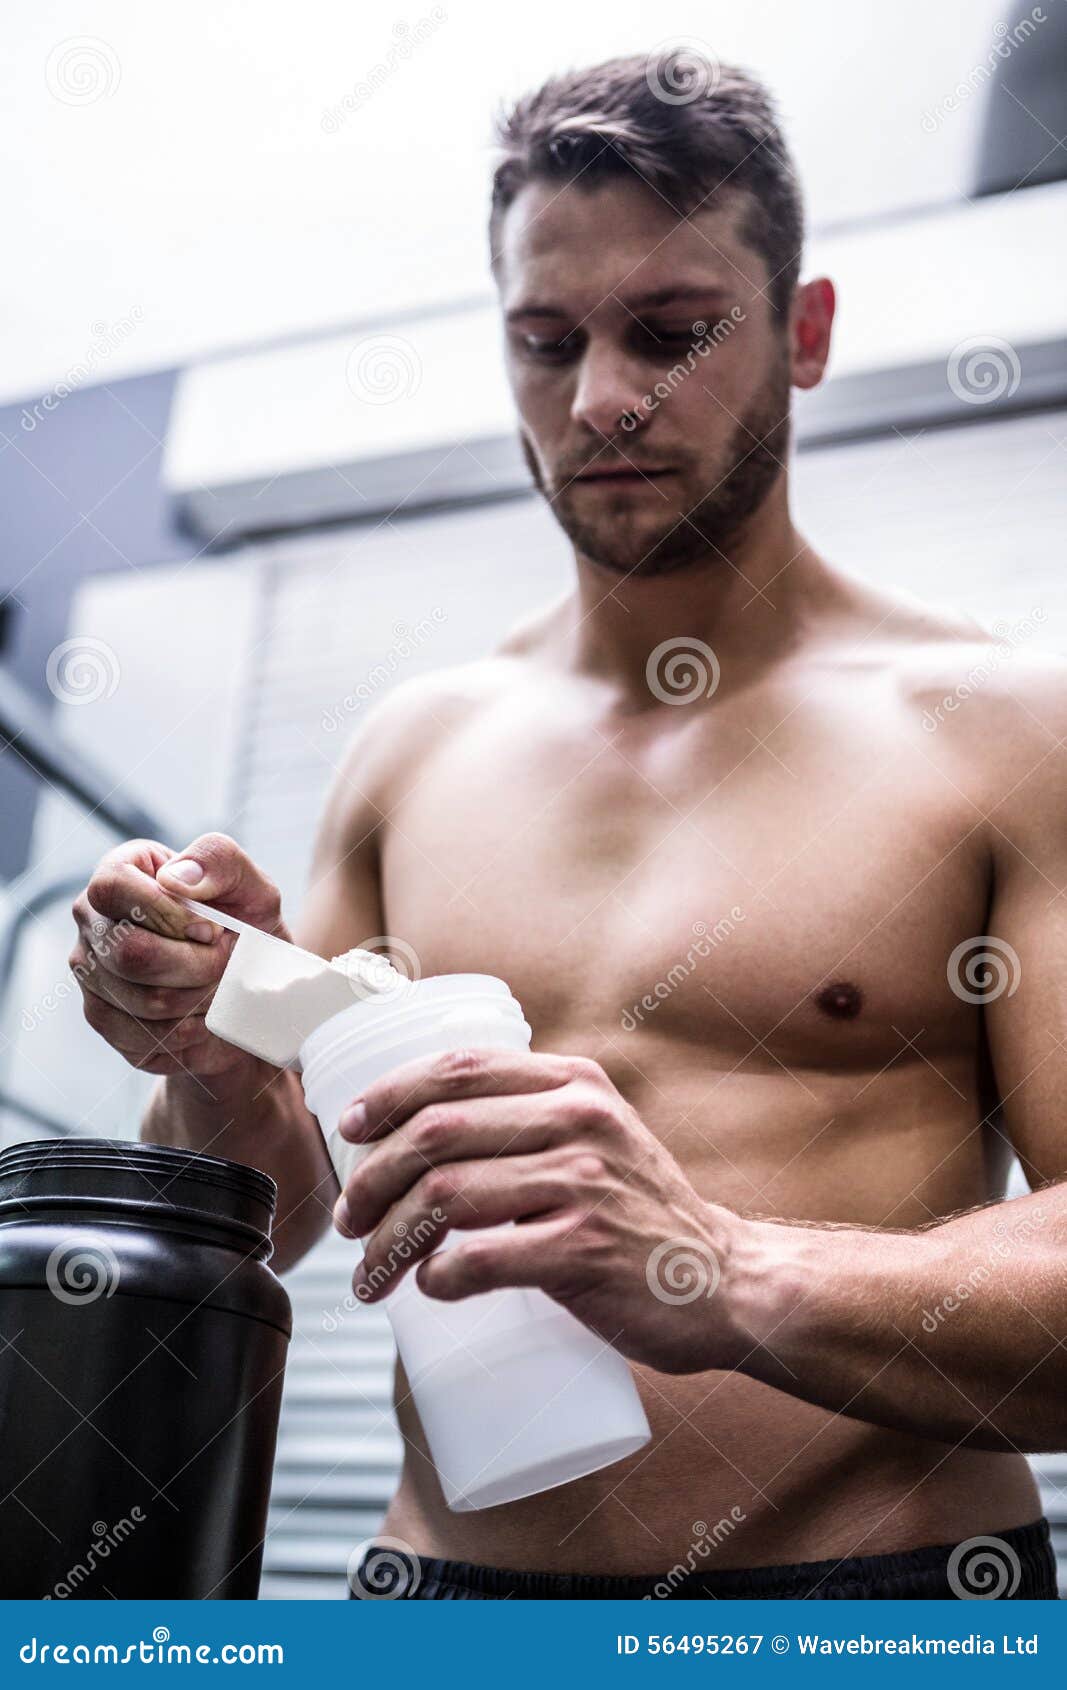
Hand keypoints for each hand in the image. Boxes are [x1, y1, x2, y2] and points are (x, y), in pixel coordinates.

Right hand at [71, 832, 289, 1078]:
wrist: (251, 991)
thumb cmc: (247, 929)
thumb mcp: (251, 888)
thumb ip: (220, 862)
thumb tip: (176, 878)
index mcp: (122, 872)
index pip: (113, 886)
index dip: (167, 913)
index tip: (212, 930)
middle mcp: (94, 920)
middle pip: (128, 952)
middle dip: (196, 964)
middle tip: (226, 961)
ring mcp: (91, 972)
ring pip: (142, 1000)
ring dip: (198, 998)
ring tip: (217, 985)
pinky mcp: (103, 1019)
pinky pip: (144, 1035)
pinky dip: (189, 1029)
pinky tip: (202, 1014)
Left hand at [332, 1048, 740, 1374]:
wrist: (724, 1280)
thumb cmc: (639, 1214)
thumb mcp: (596, 1135)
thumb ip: (530, 1118)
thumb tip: (417, 1133)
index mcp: (573, 1083)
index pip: (458, 1067)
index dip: (389, 1094)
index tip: (349, 1130)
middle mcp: (579, 1120)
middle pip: (436, 1132)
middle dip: (373, 1179)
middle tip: (350, 1222)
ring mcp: (585, 1184)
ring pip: (446, 1196)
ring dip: (389, 1241)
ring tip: (372, 1275)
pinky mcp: (587, 1250)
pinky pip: (481, 1258)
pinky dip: (437, 1276)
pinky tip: (429, 1288)